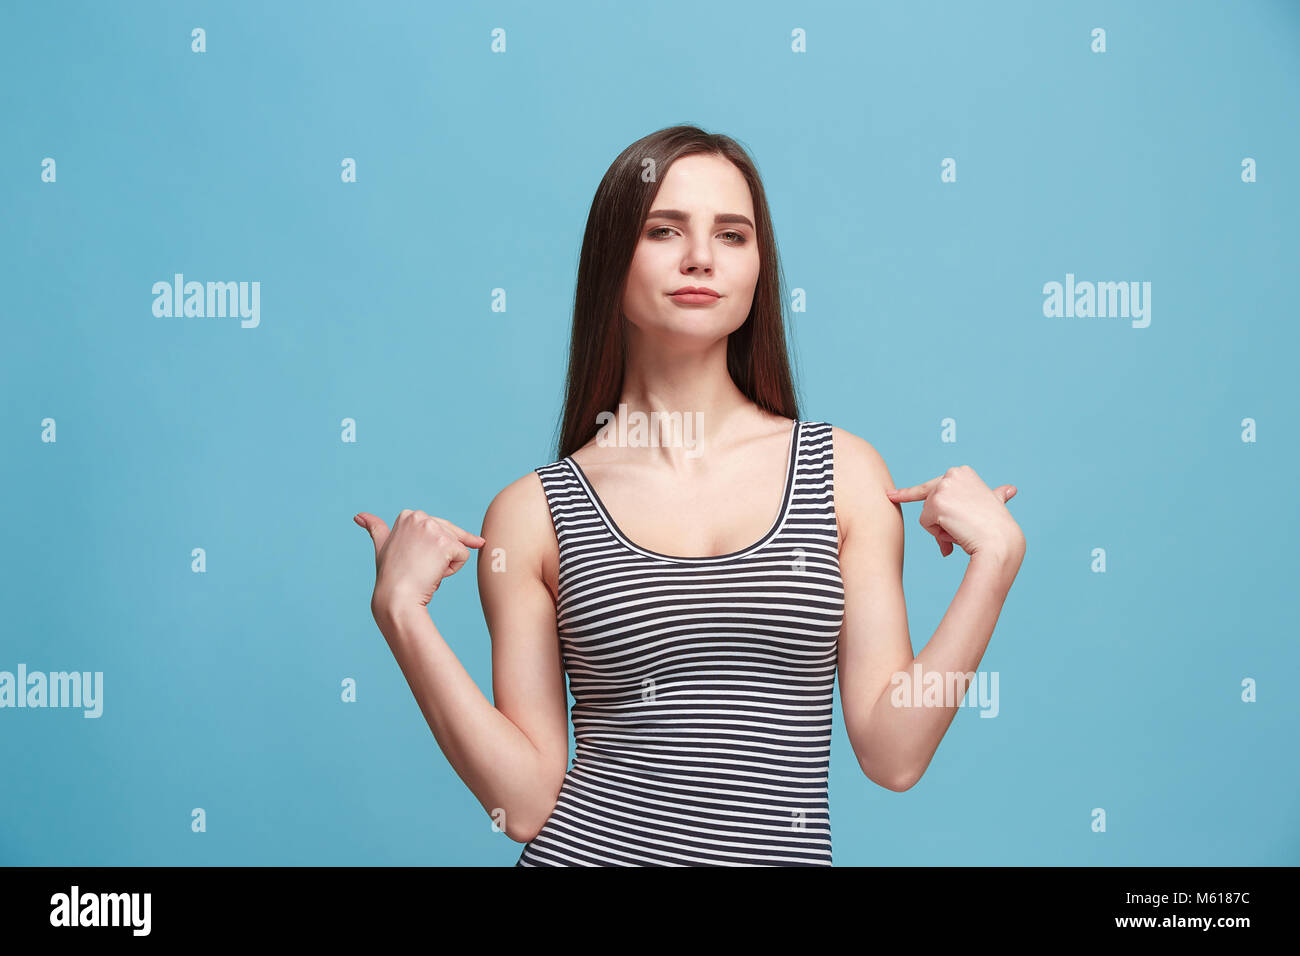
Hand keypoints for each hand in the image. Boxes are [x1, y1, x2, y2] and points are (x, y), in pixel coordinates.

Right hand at [354, 510, 485, 620]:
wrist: (396, 598)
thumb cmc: (389, 577)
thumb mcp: (381, 547)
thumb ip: (375, 528)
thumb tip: (358, 516)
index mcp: (408, 515)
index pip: (437, 529)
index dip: (429, 550)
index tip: (412, 560)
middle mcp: (420, 516)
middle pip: (450, 536)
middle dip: (439, 556)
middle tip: (418, 568)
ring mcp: (433, 529)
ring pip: (457, 545)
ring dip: (445, 563)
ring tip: (424, 570)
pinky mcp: (446, 543)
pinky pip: (464, 556)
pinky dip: (453, 569)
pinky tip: (432, 573)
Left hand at [886, 465, 1023, 558]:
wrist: (1000, 542)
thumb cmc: (998, 527)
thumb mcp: (995, 505)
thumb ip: (996, 496)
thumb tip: (1010, 490)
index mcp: (962, 472)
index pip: (931, 486)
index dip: (910, 494)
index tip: (890, 496)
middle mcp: (951, 474)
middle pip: (928, 503)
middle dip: (939, 521)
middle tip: (963, 527)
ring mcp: (943, 487)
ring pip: (926, 515)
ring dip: (941, 529)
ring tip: (964, 529)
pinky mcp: (936, 502)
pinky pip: (925, 524)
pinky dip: (938, 534)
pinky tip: (957, 531)